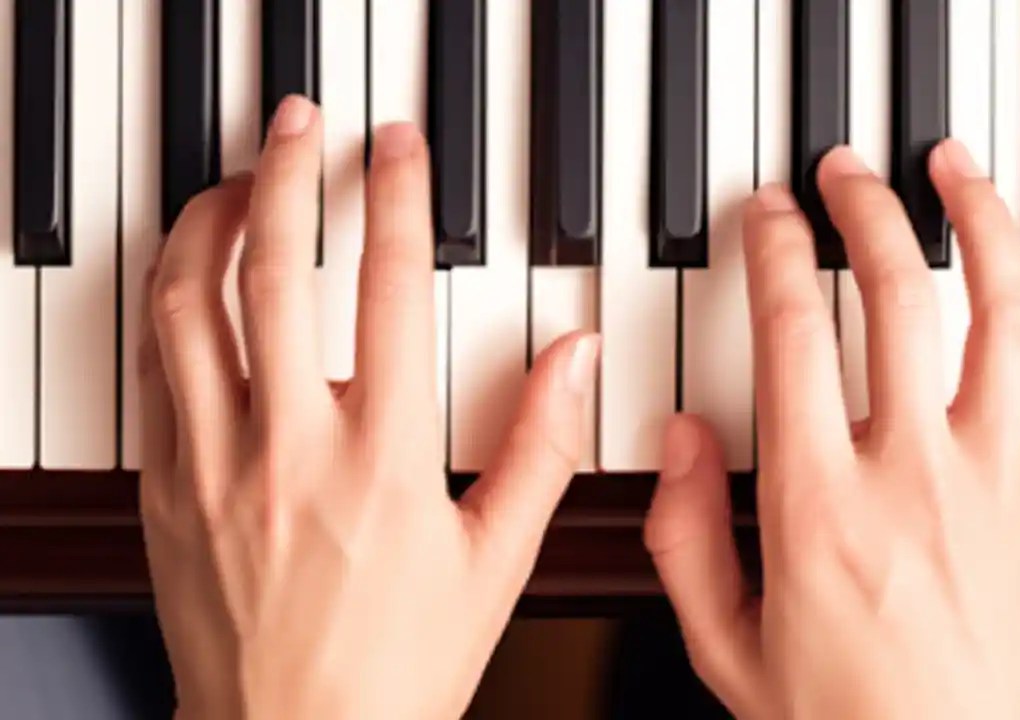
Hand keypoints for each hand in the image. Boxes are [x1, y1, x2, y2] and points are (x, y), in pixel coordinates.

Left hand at [140, 96, 598, 718]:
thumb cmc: (396, 668)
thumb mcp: (496, 560)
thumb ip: (543, 446)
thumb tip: (577, 358)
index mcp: (383, 459)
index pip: (394, 291)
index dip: (399, 201)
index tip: (398, 151)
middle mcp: (291, 448)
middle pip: (275, 272)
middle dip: (290, 176)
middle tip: (303, 126)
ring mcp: (215, 465)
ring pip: (189, 307)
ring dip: (210, 226)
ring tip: (239, 186)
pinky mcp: (166, 488)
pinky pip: (155, 369)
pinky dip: (172, 305)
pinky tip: (195, 284)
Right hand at [645, 140, 1019, 718]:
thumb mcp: (725, 644)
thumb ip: (686, 536)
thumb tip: (679, 439)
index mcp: (819, 503)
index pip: (793, 333)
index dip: (778, 252)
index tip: (770, 218)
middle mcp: (913, 471)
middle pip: (897, 294)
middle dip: (865, 210)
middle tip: (844, 172)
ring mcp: (994, 474)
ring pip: (997, 310)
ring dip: (975, 219)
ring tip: (950, 165)